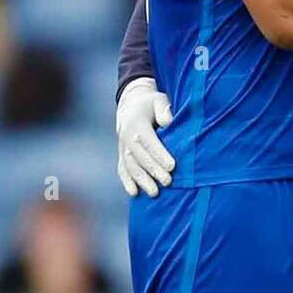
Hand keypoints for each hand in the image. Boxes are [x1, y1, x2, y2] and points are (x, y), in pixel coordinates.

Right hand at [116, 77, 173, 196]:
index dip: (160, 154)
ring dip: (141, 180)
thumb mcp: (158, 99)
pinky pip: (122, 169)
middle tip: (167, 182)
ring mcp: (122, 146)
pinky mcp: (121, 154)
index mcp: (136, 122)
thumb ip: (163, 109)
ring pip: (130, 166)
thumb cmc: (149, 103)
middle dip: (153, 170)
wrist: (130, 103)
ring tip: (154, 193)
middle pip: (139, 156)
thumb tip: (168, 122)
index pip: (149, 141)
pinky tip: (134, 193)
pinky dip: (127, 182)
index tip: (172, 166)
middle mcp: (126, 136)